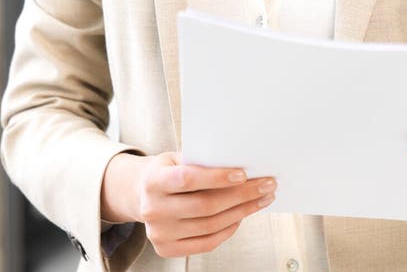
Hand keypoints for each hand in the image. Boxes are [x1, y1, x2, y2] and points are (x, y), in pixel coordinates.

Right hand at [102, 151, 276, 257]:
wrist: (141, 193)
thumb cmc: (167, 170)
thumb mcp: (176, 157)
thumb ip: (200, 160)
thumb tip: (239, 163)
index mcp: (153, 181)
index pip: (188, 180)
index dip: (217, 177)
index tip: (243, 173)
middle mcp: (153, 209)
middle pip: (205, 205)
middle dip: (241, 195)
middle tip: (265, 185)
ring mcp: (159, 233)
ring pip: (210, 225)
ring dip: (242, 212)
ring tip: (261, 199)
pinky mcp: (167, 249)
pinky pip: (206, 242)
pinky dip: (228, 229)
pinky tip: (242, 216)